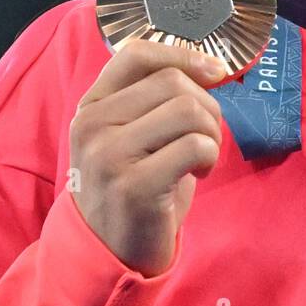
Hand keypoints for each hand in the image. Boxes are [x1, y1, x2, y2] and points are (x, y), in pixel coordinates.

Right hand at [69, 39, 228, 276]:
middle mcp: (92, 125)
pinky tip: (198, 174)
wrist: (112, 252)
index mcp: (91, 106)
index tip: (214, 72)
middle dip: (207, 105)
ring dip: (211, 133)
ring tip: (203, 157)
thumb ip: (156, 98)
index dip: (183, 55)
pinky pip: (195, 146)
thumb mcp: (133, 134)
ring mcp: (108, 155)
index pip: (136, 53)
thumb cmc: (135, 186)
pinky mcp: (134, 185)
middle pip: (173, 81)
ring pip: (187, 110)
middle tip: (205, 138)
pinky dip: (210, 156)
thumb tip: (211, 68)